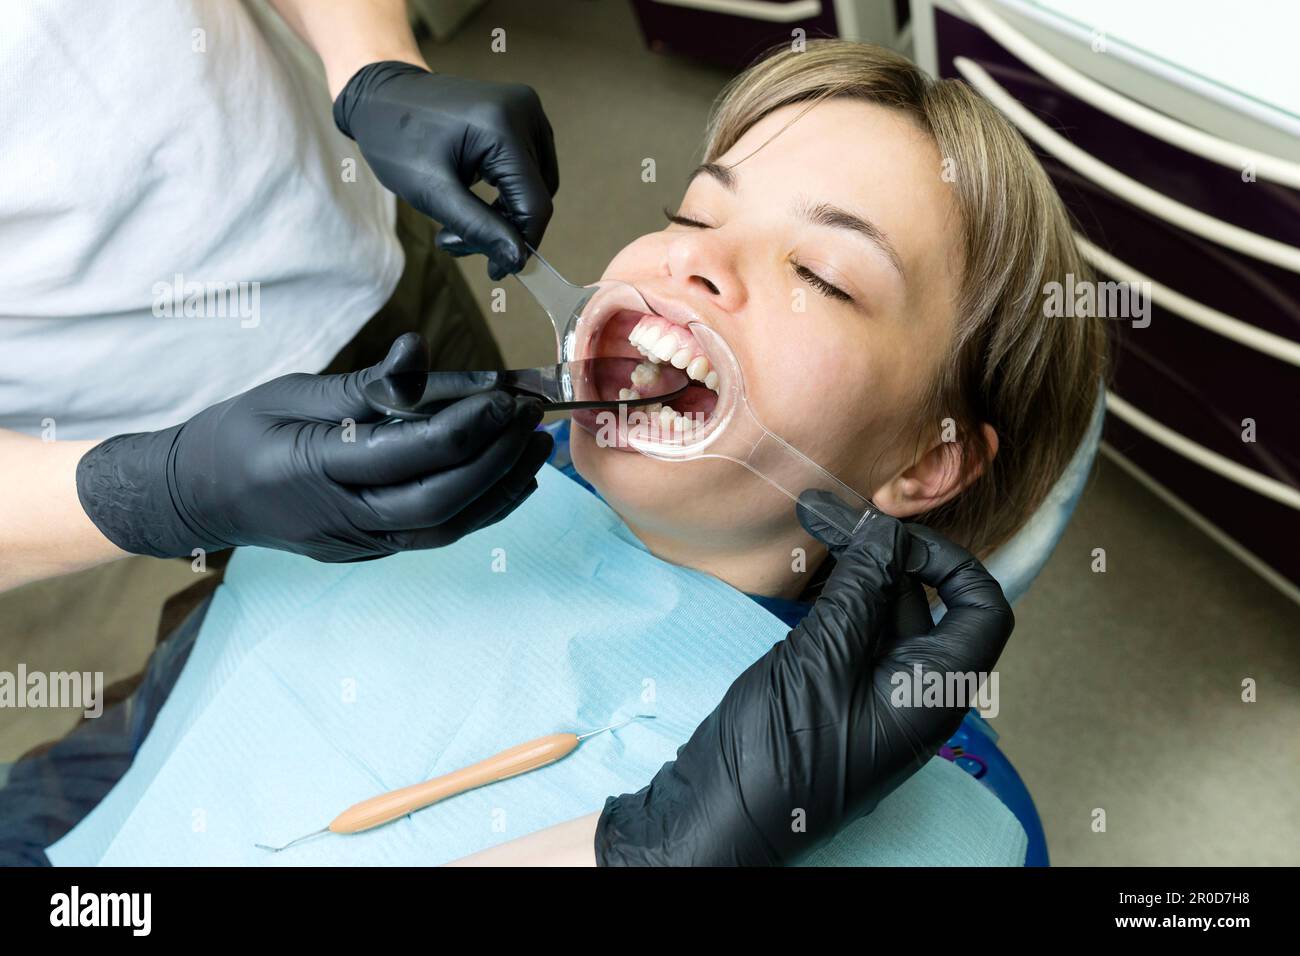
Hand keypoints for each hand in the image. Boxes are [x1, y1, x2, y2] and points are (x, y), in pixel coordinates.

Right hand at [76, 334, 552, 561]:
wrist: (196, 498)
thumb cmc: (239, 434)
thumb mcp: (294, 393)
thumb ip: (365, 383)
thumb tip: (420, 350)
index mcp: (316, 469)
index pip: (410, 453)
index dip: (468, 426)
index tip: (506, 396)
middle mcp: (342, 517)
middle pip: (440, 501)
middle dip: (496, 460)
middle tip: (530, 419)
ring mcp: (357, 542)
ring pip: (446, 527)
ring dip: (500, 490)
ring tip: (536, 449)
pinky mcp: (369, 550)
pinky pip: (435, 535)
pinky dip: (479, 510)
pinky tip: (509, 481)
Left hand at [333, 62, 558, 279]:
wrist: (382, 95)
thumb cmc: (397, 138)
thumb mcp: (431, 191)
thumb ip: (478, 227)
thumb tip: (517, 259)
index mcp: (503, 126)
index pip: (535, 202)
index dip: (521, 243)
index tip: (495, 270)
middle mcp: (525, 111)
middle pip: (536, 195)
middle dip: (505, 228)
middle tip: (457, 240)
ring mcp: (527, 110)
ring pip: (536, 186)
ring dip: (506, 214)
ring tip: (461, 221)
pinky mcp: (523, 115)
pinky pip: (530, 170)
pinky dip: (508, 194)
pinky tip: (475, 198)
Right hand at [594, 499, 1013, 865]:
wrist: (718, 817)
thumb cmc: (779, 752)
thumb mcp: (822, 658)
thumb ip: (861, 587)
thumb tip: (884, 531)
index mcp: (935, 693)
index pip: (982, 606)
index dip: (946, 557)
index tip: (887, 532)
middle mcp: (916, 693)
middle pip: (925, 601)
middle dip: (883, 551)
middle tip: (823, 511)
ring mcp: (875, 696)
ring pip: (882, 613)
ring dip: (854, 568)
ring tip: (811, 525)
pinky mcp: (838, 696)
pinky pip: (851, 635)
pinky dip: (833, 596)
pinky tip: (801, 574)